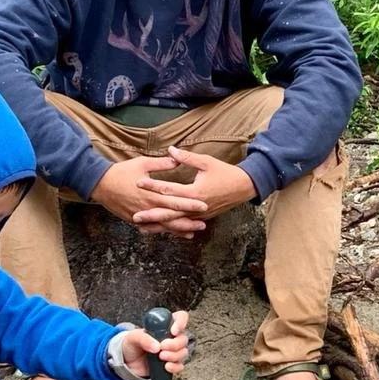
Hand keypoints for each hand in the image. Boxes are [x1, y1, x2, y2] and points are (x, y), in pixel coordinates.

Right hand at [91, 157, 207, 236]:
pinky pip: (151, 228)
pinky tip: (171, 234)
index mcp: (151, 194)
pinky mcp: (134, 220)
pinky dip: (162, 232)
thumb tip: (177, 159)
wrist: (99, 184)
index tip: (204, 206)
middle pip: (171, 219)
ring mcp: (140, 216)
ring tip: (192, 233)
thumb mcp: (142, 163)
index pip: (175, 201)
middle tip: (203, 225)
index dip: (190, 205)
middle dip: (188, 223)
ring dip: (178, 231)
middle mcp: (147, 208)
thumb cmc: (121, 171)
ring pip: (162, 227)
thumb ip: (161, 163)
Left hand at [120, 310, 190, 377]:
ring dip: (174, 356)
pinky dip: (175, 367)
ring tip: (161, 357)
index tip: (173, 331)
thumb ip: (143, 339)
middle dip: (175, 344)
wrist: (128, 362)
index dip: (181, 323)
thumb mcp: (133, 337)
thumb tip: (156, 347)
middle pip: (183, 338)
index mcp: (164, 325)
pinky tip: (166, 366)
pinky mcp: (171, 363)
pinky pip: (180, 365)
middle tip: (162, 347)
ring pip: (184, 352)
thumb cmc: (131, 344)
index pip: (181, 317)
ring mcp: (173, 351)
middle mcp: (172, 337)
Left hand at [134, 146, 255, 228]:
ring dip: (159, 224)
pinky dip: (171, 227)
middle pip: (169, 212)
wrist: (244, 187)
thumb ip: (187, 157)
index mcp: (195, 192)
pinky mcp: (202, 218)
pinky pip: (184, 224)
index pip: (169, 189)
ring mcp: (199, 215)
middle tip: (135, 216)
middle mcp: (196, 207)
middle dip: (151, 215)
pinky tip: (160, 229)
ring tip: (143, 227)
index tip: (138, 183)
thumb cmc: (225, 172)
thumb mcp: (206, 162)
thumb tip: (170, 150)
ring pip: (176, 222)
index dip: (152, 185)